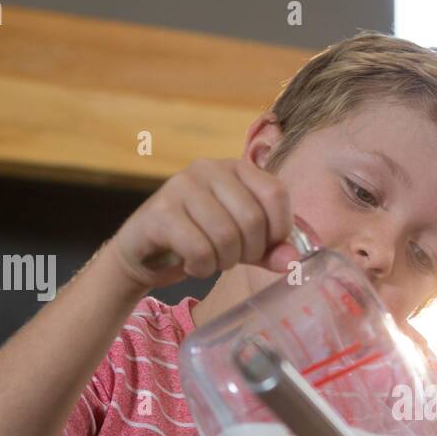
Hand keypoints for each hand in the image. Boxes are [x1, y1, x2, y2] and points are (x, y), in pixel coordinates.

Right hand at [107, 157, 299, 290]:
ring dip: (223, 262)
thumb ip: (269, 250)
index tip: (264, 247)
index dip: (279, 230)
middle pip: (253, 219)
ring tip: (210, 260)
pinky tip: (193, 265)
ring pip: (226, 237)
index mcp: (235, 168)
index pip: (276, 194)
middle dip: (248, 252)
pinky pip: (199, 249)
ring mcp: (182, 186)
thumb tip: (292, 261)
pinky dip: (202, 267)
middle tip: (231, 258)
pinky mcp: (161, 212)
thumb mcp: (241, 244)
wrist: (144, 252)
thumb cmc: (199, 242)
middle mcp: (208, 168)